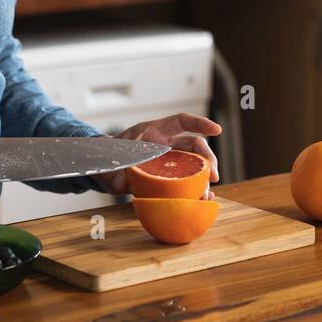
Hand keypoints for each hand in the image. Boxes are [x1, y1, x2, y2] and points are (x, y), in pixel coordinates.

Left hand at [96, 113, 222, 197]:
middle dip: (208, 159)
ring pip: (193, 165)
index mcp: (154, 132)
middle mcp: (165, 144)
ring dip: (204, 178)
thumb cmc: (111, 156)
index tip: (217, 130)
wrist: (105, 166)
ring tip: (207, 194)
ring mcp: (168, 161)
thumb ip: (115, 168)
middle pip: (194, 146)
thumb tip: (120, 182)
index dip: (199, 123)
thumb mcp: (111, 159)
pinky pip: (185, 181)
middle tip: (214, 176)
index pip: (181, 122)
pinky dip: (195, 189)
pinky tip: (202, 200)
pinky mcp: (166, 177)